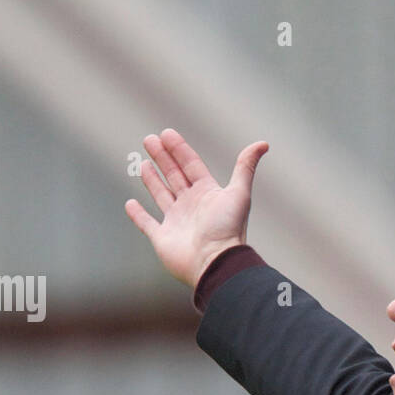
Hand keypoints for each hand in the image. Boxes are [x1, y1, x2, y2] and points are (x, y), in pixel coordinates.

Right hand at [125, 130, 268, 287]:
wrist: (215, 261)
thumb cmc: (227, 229)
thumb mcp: (239, 193)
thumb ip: (245, 167)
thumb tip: (263, 144)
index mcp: (207, 193)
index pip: (191, 165)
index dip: (179, 149)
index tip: (166, 134)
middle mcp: (191, 205)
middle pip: (174, 176)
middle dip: (162, 158)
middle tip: (149, 139)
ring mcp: (176, 222)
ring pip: (161, 195)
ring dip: (152, 180)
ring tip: (143, 164)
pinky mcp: (162, 238)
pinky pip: (147, 224)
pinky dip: (138, 215)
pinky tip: (131, 203)